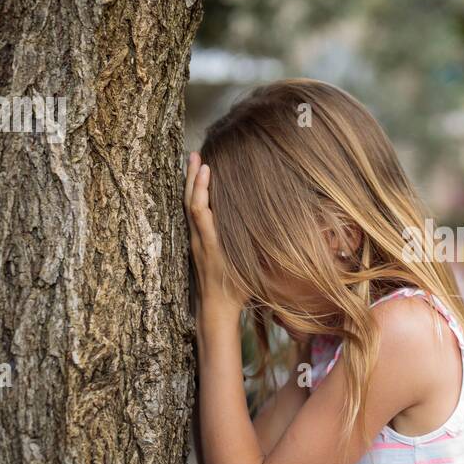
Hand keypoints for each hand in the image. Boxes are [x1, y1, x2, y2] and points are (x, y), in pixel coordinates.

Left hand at [184, 152, 247, 316]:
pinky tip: (198, 188)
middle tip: (194, 154)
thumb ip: (258, 251)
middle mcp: (198, 240)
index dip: (202, 188)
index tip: (207, 168)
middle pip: (190, 203)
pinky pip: (191, 215)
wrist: (215, 309)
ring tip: (193, 163)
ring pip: (188, 207)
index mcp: (210, 243)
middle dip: (192, 177)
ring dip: (190, 184)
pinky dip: (194, 197)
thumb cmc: (236, 291)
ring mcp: (195, 242)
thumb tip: (275, 231)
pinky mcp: (195, 244)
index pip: (201, 210)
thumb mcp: (249, 270)